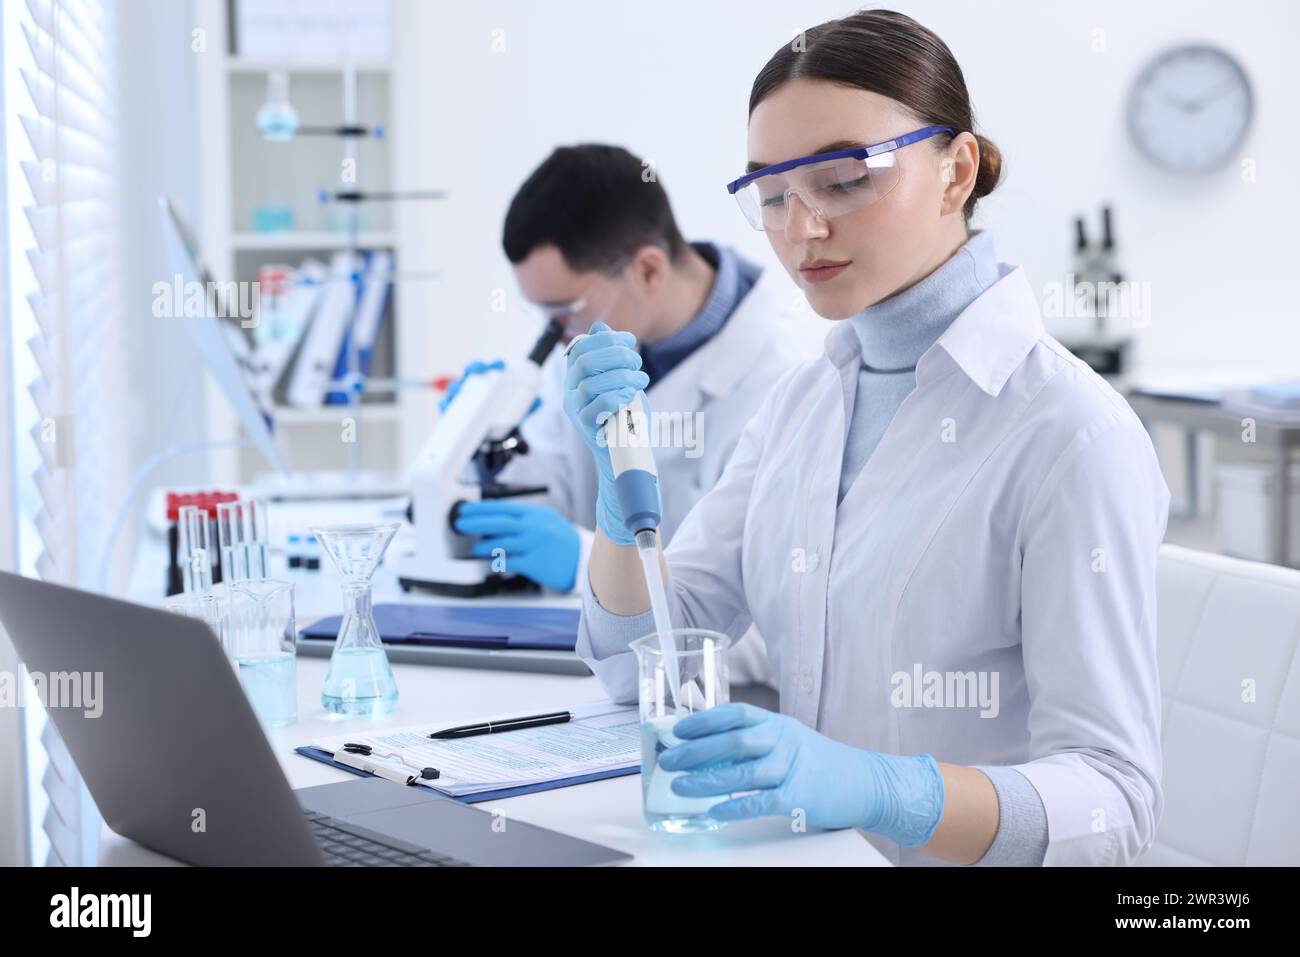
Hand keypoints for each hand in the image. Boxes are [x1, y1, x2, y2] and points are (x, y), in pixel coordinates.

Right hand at [440, 358, 540, 416]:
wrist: (489, 437)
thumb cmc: (500, 417)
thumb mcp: (516, 413)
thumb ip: (529, 407)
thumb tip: (540, 401)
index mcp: (488, 382)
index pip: (489, 368)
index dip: (493, 365)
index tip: (500, 365)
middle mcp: (473, 387)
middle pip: (469, 373)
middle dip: (472, 369)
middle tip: (478, 371)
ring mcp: (461, 399)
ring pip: (455, 388)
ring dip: (456, 387)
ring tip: (459, 390)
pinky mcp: (452, 413)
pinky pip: (445, 407)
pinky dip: (444, 406)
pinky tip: (446, 407)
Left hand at [453, 501, 579, 591]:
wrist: (583, 560)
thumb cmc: (563, 542)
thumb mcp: (547, 521)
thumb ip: (524, 520)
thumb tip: (496, 520)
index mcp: (536, 514)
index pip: (503, 508)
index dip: (482, 509)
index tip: (466, 509)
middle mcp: (534, 527)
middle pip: (498, 523)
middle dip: (475, 522)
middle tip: (460, 523)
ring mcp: (534, 545)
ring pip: (501, 543)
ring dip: (484, 545)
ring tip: (476, 547)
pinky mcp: (534, 563)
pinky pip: (510, 562)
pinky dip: (497, 562)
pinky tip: (491, 562)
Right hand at [562, 321, 651, 545]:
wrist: (627, 459)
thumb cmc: (626, 421)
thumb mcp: (621, 383)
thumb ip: (610, 357)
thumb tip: (600, 326)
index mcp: (577, 379)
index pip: (581, 347)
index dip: (606, 339)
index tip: (631, 341)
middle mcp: (571, 394)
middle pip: (584, 360)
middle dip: (616, 354)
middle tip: (638, 363)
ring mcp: (577, 411)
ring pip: (592, 380)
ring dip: (623, 375)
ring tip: (641, 381)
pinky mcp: (587, 428)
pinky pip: (600, 405)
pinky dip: (619, 396)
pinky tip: (632, 398)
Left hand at [658, 702, 944, 843]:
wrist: (864, 782)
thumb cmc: (818, 762)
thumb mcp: (787, 739)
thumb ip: (753, 741)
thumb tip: (704, 749)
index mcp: (777, 723)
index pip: (735, 713)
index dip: (704, 720)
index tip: (677, 730)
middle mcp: (784, 740)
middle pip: (734, 740)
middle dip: (696, 750)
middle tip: (669, 760)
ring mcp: (793, 767)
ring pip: (743, 772)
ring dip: (706, 780)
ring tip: (680, 787)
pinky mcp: (800, 796)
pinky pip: (760, 801)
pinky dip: (733, 807)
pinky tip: (713, 812)